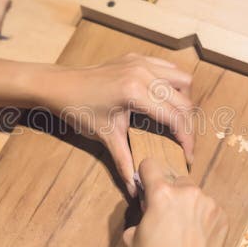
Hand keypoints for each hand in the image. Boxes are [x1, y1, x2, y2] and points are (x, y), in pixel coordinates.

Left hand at [43, 53, 194, 195]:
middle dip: (188, 124)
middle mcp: (142, 72)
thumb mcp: (105, 136)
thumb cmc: (78, 110)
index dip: (186, 139)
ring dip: (183, 100)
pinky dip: (172, 83)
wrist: (59, 85)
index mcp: (135, 92)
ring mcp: (140, 61)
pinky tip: (164, 99)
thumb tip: (134, 190)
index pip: (175, 117)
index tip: (187, 156)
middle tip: (183, 142)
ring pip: (181, 78)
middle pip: (184, 99)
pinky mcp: (137, 57)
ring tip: (175, 119)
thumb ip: (124, 162)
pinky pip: (167, 67)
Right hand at [123, 158, 228, 246]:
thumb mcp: (131, 239)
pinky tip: (195, 239)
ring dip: (187, 205)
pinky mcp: (223, 219)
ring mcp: (209, 205)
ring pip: (194, 195)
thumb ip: (140, 216)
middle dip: (169, 192)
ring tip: (182, 231)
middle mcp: (188, 193)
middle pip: (175, 179)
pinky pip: (208, 210)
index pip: (151, 164)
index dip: (145, 174)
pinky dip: (202, 218)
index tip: (145, 184)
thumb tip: (147, 214)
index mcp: (162, 194)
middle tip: (164, 214)